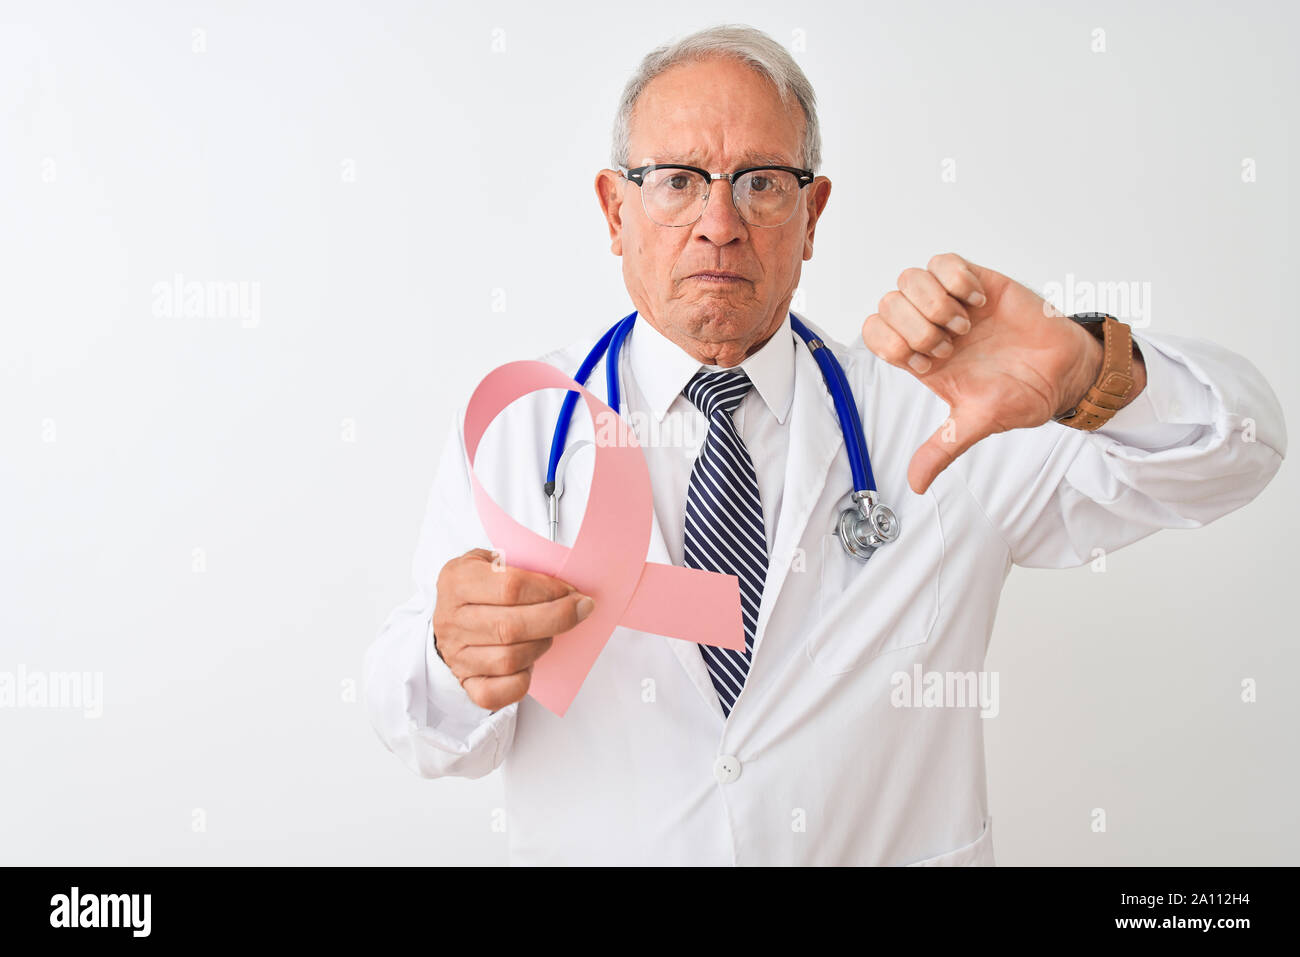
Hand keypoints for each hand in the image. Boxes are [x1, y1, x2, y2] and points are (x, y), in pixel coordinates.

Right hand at [432, 548, 593, 710]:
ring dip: (541, 645)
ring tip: (549, 632)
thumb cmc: (480, 585)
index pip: (510, 588)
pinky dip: (521, 682)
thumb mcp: (493, 561)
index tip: (571, 591)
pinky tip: (531, 662)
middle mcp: (451, 620)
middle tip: (580, 609)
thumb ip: (525, 568)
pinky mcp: (465, 682)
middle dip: (556, 618)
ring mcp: (456, 654)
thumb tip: (566, 587)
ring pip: (509, 660)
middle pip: (511, 627)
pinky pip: (495, 693)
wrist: (451, 614)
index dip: (548, 590)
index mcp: (457, 581)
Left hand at [862, 252, 1143, 494]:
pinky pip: (942, 261)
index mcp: (919, 357)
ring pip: (908, 279)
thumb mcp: (976, 424)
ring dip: (934, 303)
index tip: (929, 365)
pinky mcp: (975, 280)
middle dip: (915, 327)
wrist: (1063, 372)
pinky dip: (956, 280)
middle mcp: (927, 325)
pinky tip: (979, 302)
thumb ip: (942, 449)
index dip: (893, 346)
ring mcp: (949, 301)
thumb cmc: (1020, 394)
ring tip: (966, 324)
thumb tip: (916, 485)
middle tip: (951, 345)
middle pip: (886, 304)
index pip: (874, 335)